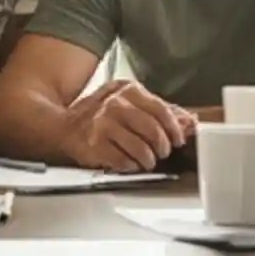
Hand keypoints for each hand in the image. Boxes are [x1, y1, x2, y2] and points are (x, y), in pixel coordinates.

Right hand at [60, 79, 190, 171]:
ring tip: (146, 161)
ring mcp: (102, 123)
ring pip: (141, 148)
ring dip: (148, 160)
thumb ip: (160, 110)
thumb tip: (190, 122)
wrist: (63, 126)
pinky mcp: (94, 144)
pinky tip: (129, 162)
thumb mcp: (130, 103)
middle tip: (162, 152)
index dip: (174, 129)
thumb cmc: (101, 116)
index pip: (161, 109)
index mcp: (127, 89)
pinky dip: (131, 166)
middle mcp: (114, 103)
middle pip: (153, 130)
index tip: (178, 140)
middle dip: (162, 147)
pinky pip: (124, 161)